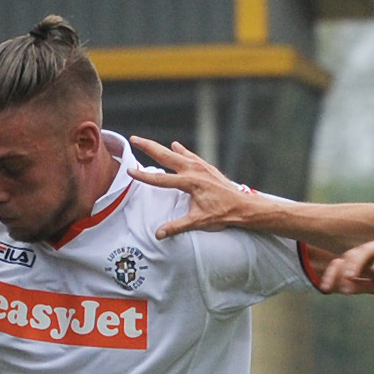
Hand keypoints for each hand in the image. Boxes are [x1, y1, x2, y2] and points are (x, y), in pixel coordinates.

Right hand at [125, 137, 259, 238]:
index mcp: (190, 183)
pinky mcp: (207, 167)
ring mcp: (201, 166)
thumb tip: (158, 234)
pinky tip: (175, 145)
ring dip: (161, 147)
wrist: (243, 206)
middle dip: (148, 146)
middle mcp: (194, 170)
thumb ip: (177, 226)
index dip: (144, 176)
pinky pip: (190, 155)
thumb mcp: (198, 221)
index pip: (161, 179)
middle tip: (134, 138)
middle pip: (166, 155)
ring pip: (177, 153)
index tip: (130, 171)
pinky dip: (181, 150)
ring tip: (147, 142)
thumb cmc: (222, 214)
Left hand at [320, 236, 373, 294]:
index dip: (332, 274)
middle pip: (351, 255)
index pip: (343, 263)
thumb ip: (363, 286)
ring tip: (352, 276)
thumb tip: (343, 290)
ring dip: (358, 263)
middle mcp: (373, 251)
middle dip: (342, 270)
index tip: (325, 290)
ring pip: (367, 249)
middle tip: (337, 286)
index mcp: (366, 260)